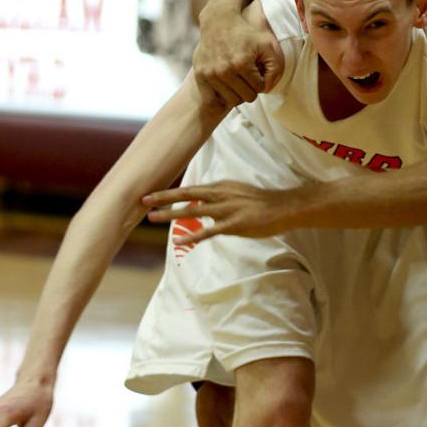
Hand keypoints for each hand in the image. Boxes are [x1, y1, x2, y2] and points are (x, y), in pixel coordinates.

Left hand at [143, 180, 309, 243]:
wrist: (284, 207)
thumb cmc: (263, 202)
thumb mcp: (238, 193)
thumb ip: (220, 197)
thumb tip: (204, 204)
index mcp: (221, 187)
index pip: (191, 188)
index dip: (171, 192)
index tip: (153, 193)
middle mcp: (220, 194)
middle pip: (185, 194)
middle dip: (162, 197)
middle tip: (142, 199)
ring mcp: (226, 209)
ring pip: (192, 211)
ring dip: (170, 214)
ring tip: (152, 218)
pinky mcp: (234, 224)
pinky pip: (209, 231)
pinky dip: (193, 235)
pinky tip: (180, 240)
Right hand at [193, 13, 284, 107]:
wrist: (218, 21)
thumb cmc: (246, 34)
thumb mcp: (268, 45)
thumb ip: (275, 68)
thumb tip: (266, 88)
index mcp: (241, 63)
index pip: (259, 88)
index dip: (261, 81)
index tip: (257, 71)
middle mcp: (224, 70)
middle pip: (246, 97)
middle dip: (251, 89)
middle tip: (248, 77)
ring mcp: (210, 73)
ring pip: (232, 101)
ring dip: (238, 93)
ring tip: (238, 80)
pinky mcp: (199, 75)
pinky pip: (212, 101)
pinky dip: (220, 98)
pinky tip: (225, 87)